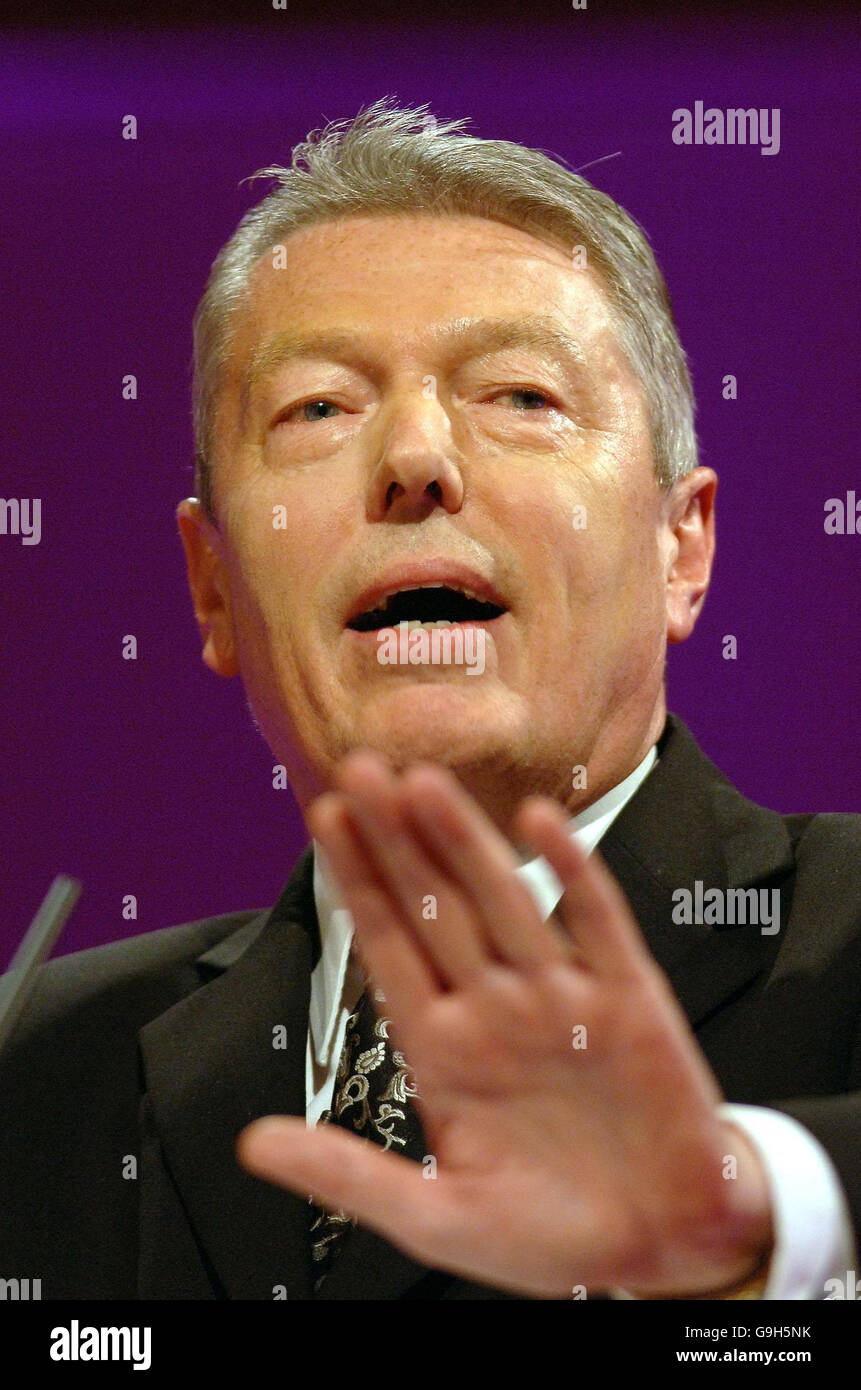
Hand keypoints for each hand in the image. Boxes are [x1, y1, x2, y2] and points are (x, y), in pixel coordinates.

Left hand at [237, 751, 772, 1297]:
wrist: (665, 1245)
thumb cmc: (551, 1233)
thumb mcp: (434, 1219)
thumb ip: (346, 1176)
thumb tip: (252, 1145)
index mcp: (444, 1050)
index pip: (389, 944)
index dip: (357, 881)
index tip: (325, 817)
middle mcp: (496, 1007)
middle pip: (437, 906)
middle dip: (396, 840)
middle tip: (358, 767)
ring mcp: (561, 995)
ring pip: (504, 900)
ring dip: (465, 841)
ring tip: (423, 782)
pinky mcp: (630, 997)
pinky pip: (598, 922)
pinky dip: (573, 873)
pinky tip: (541, 824)